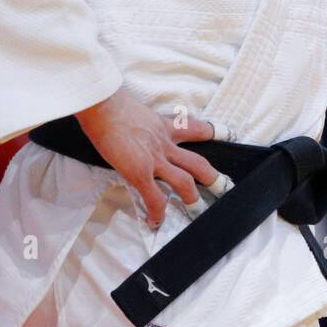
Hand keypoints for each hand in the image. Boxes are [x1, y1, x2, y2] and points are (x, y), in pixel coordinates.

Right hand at [75, 88, 219, 227]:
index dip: (212, 133)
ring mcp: (154, 160)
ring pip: (184, 182)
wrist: (102, 106)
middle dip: (211, 177)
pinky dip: (157, 212)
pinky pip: (154, 197)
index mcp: (164, 127)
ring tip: (196, 210)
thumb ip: (144, 123)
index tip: (224, 137)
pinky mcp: (140, 173)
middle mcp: (165, 144)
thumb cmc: (110, 104)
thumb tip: (134, 126)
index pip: (195, 128)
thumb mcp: (137, 110)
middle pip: (197, 162)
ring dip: (191, 198)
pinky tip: (155, 221)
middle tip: (222, 188)